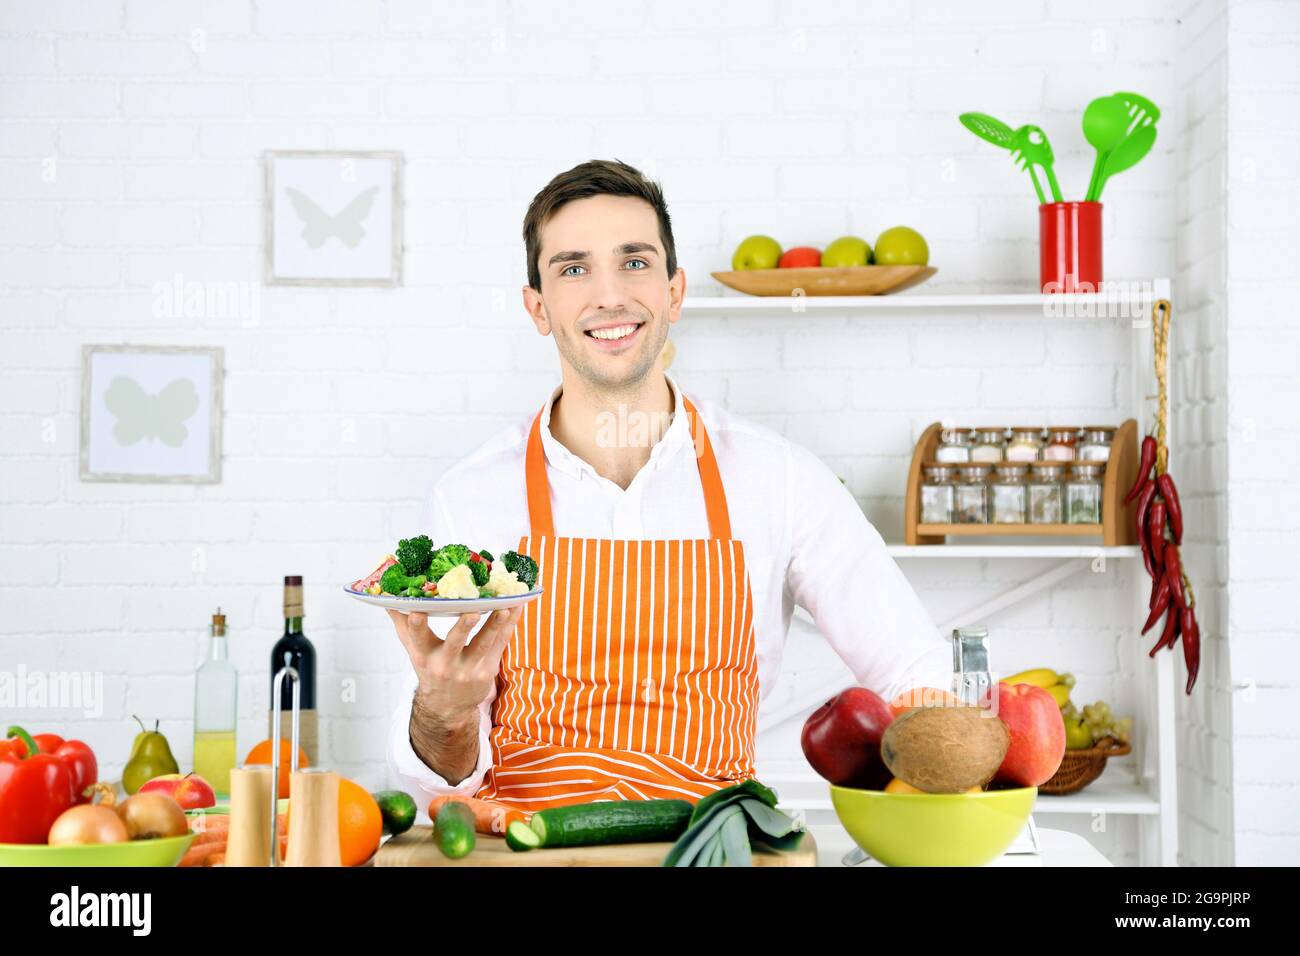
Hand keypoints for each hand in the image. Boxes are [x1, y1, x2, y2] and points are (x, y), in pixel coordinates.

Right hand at [387, 605, 522, 722]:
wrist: (448, 706)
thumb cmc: (431, 670)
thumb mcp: (414, 651)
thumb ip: (403, 624)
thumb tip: (388, 598)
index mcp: (425, 656)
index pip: (418, 638)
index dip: (417, 625)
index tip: (417, 610)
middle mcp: (446, 664)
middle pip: (455, 643)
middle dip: (463, 628)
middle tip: (472, 612)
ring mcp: (469, 669)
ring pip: (484, 644)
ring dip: (495, 625)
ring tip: (504, 608)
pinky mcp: (488, 670)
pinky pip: (501, 645)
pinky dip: (509, 626)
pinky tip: (515, 608)